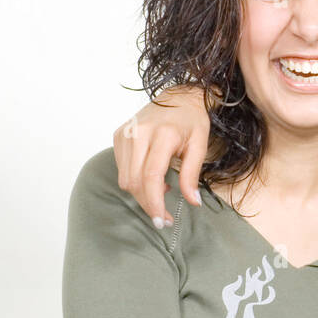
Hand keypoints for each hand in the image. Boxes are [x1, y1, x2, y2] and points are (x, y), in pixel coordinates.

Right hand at [112, 84, 211, 228]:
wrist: (177, 96)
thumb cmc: (192, 121)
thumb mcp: (200, 145)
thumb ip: (192, 175)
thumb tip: (192, 202)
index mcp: (162, 135)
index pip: (151, 176)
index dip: (154, 202)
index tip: (162, 221)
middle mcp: (138, 133)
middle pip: (135, 182)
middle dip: (148, 204)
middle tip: (164, 217)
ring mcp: (125, 134)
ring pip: (125, 179)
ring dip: (142, 194)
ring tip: (162, 191)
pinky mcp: (118, 135)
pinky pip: (122, 169)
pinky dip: (136, 180)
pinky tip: (152, 177)